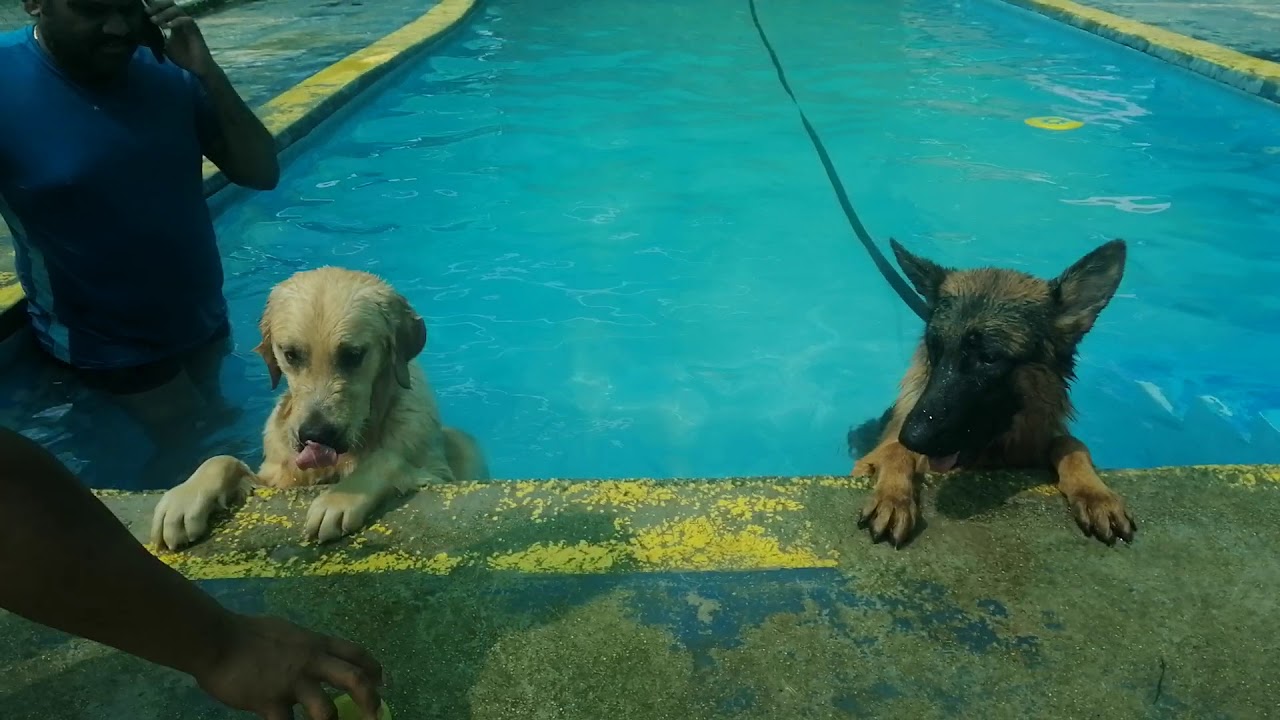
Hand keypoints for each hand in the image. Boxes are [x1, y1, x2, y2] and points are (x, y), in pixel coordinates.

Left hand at [144, 0, 216, 78]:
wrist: (197, 67)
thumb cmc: (183, 57)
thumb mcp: (165, 46)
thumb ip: (158, 38)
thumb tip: (144, 35)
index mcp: (174, 23)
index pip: (164, 8)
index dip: (154, 7)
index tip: (144, 11)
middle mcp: (181, 20)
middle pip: (170, 4)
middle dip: (158, 6)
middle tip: (148, 12)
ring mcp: (189, 24)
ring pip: (177, 10)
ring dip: (164, 13)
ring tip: (155, 20)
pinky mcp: (195, 29)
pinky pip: (187, 20)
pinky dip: (176, 21)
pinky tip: (167, 26)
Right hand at [194, 612, 384, 719]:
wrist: (217, 640)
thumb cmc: (247, 634)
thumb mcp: (286, 632)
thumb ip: (303, 646)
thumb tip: (313, 653)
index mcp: (316, 644)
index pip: (355, 653)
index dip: (373, 668)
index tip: (381, 681)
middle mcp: (311, 662)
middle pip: (354, 679)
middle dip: (371, 700)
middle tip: (377, 715)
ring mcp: (292, 684)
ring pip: (326, 710)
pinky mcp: (270, 703)